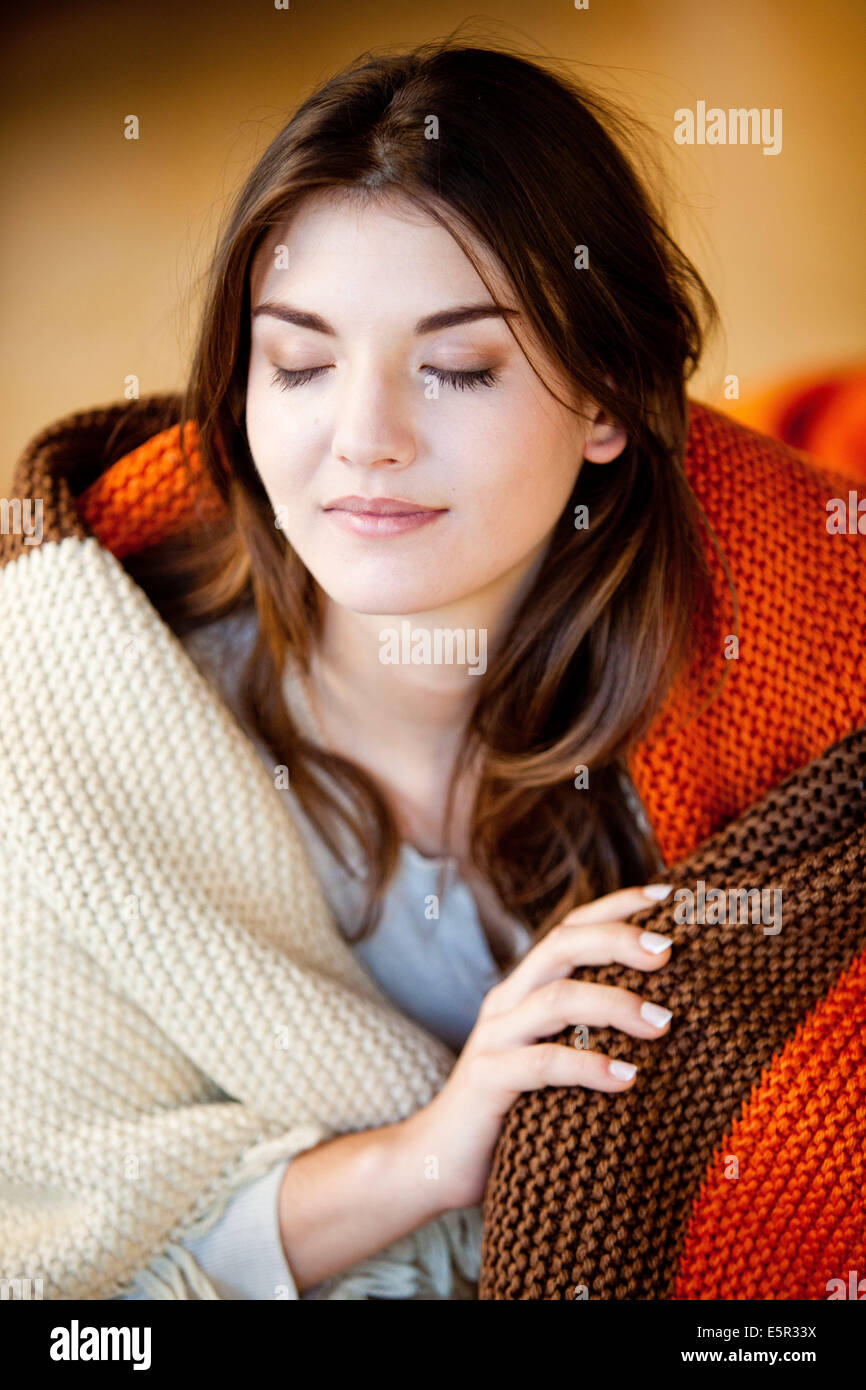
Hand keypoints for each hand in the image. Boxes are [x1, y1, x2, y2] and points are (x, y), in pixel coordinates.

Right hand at [403, 883, 674, 1211]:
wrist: (439, 1157)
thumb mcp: (554, 1054)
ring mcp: (495, 1038)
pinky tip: (627, 1077)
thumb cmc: (513, 1105)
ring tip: (662, 1023)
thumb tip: (670, 1012)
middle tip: (669, 950)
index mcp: (525, 987)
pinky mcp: (489, 1080)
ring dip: (614, 1004)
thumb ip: (590, 1027)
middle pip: (561, 946)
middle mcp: (508, 1001)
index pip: (571, 927)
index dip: (617, 906)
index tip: (669, 897)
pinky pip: (543, 1063)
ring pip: (556, 999)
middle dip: (617, 939)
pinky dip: (588, 1065)